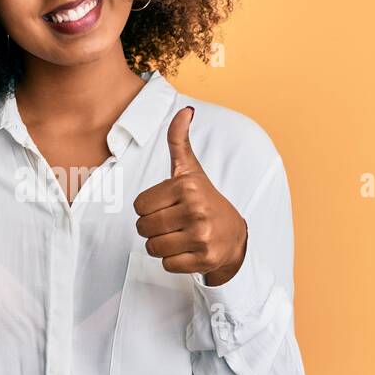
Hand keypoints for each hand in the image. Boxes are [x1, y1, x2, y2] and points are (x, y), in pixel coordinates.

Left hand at [133, 106, 247, 285]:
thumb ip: (179, 141)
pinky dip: (173, 261)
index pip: (139, 205)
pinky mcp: (204, 259)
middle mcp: (195, 210)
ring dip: (161, 245)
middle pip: (143, 227)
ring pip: (152, 247)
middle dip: (153, 228)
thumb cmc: (205, 200)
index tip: (168, 206)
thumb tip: (185, 110)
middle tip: (173, 223)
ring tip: (179, 236)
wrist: (235, 236)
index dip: (149, 208)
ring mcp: (201, 236)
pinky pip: (166, 264)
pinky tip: (188, 250)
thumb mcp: (191, 170)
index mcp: (187, 187)